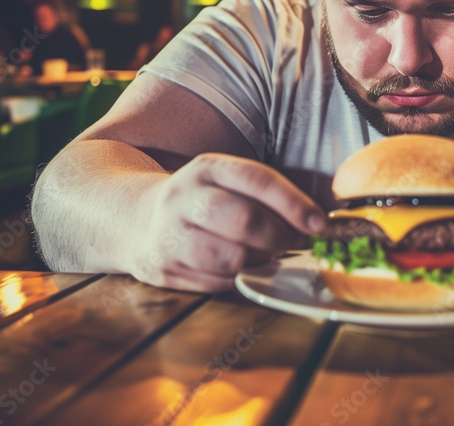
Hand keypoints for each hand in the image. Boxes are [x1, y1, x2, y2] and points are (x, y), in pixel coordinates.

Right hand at [129, 153, 325, 291]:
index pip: (257, 179)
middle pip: (244, 221)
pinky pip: (217, 283)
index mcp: (205, 169)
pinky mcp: (163, 271)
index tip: (319, 223)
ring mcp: (169, 236)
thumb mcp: (224, 180)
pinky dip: (238, 279)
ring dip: (259, 261)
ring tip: (264, 253)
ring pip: (230, 258)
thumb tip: (315, 223)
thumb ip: (264, 194)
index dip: (294, 203)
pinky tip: (240, 267)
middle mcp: (183, 199)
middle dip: (279, 236)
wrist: (134, 218)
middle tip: (295, 242)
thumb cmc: (199, 200)